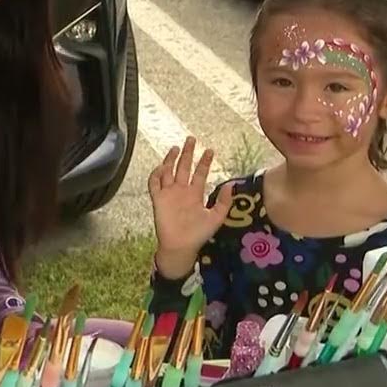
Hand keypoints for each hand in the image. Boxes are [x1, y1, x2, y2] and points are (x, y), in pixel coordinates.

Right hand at [148, 137, 234, 279]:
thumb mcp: (215, 218)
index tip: (210, 150)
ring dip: (171, 159)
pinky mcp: (158, 199)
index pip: (200, 173)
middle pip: (184, 167)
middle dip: (188, 153)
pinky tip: (162, 167)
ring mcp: (169, 194)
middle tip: (191, 139)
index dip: (205, 162)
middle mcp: (181, 191)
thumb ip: (224, 202)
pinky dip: (156, 174)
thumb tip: (232, 185)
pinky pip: (154, 183)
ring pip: (168, 171)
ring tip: (176, 148)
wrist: (181, 246)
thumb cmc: (198, 234)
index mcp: (195, 194)